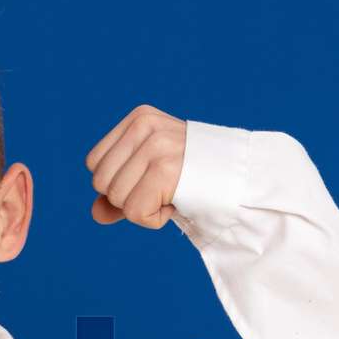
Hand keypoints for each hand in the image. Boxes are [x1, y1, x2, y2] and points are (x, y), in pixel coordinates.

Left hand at [83, 105, 187, 228]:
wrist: (244, 179)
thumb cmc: (198, 178)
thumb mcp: (151, 178)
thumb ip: (120, 193)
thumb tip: (96, 214)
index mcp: (139, 119)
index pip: (94, 163)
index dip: (118, 182)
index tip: (151, 179)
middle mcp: (144, 126)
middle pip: (101, 182)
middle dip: (127, 198)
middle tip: (162, 190)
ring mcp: (155, 146)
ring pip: (116, 199)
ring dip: (143, 209)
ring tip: (173, 194)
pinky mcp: (165, 169)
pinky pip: (135, 212)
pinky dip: (154, 219)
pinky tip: (176, 203)